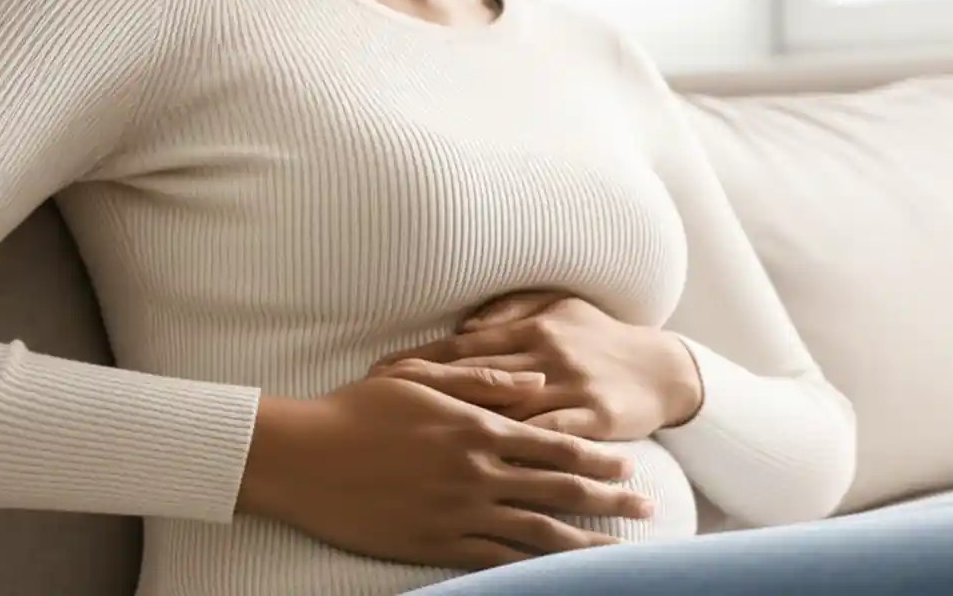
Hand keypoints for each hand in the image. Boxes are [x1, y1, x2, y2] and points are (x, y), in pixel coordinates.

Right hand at [236, 377, 652, 570]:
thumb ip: (485, 380)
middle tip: (646, 508)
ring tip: (619, 549)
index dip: (596, 457)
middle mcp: (477, 472)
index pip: (554, 444)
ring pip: (536, 530)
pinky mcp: (434, 543)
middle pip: (558, 489)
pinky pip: (494, 559)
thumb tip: (538, 382)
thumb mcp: (422, 378)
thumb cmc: (359, 409)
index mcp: (477, 428)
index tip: (629, 465)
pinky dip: (531, 567)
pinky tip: (557, 572)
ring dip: (584, 540)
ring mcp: (457, 512)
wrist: (306, 456)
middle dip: (608, 499)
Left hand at [375, 294, 704, 440]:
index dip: (418, 361)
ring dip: (462, 427)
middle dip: (425, 395)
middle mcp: (545, 354)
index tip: (377, 376)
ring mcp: (571, 386)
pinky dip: (517, 451)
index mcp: (530, 327)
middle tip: (379, 410)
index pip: (461, 346)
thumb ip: (509, 310)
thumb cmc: (599, 337)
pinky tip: (485, 467)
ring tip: (418, 446)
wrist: (662, 368)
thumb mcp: (557, 308)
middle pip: (474, 377)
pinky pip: (549, 438)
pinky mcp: (595, 416)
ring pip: (506, 409)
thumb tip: (463, 325)